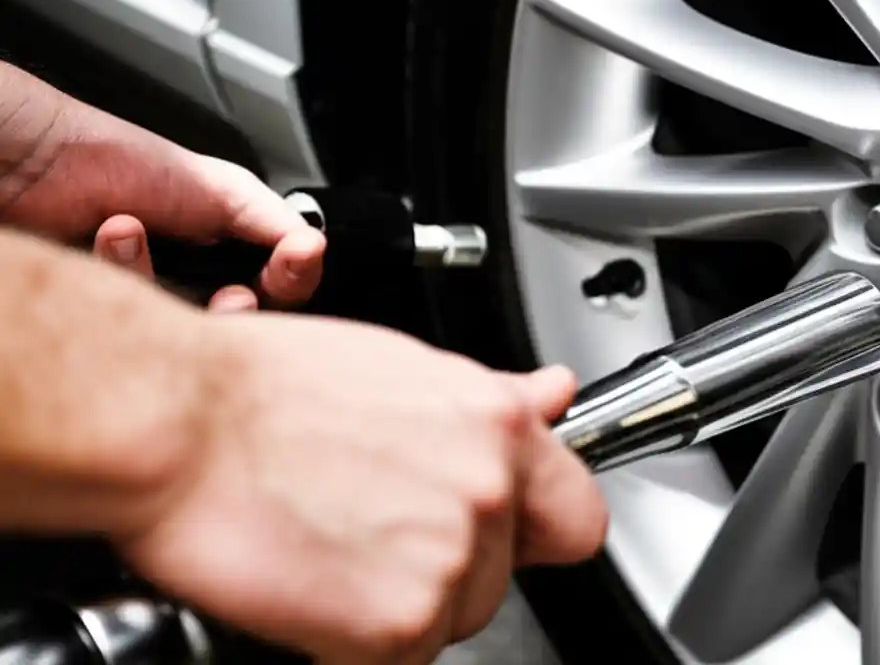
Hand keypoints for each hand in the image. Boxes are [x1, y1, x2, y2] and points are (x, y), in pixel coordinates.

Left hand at [0, 62, 324, 307]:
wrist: (30, 159)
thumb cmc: (110, 158)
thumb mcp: (218, 185)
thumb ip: (274, 218)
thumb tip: (317, 245)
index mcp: (222, 253)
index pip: (278, 292)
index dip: (291, 283)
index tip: (294, 261)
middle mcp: (186, 285)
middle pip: (240, 326)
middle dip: (241, 308)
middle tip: (233, 292)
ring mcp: (144, 307)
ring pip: (188, 334)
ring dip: (167, 281)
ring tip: (138, 231)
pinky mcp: (104, 322)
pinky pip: (133, 328)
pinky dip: (125, 273)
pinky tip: (113, 236)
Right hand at [115, 314, 606, 663]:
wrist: (178, 424)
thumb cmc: (265, 390)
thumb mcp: (401, 370)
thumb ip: (491, 402)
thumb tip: (553, 397)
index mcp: (498, 427)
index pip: (576, 515)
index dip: (535, 530)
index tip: (509, 534)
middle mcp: (488, 493)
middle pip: (502, 576)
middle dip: (448, 567)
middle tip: (374, 531)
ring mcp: (450, 562)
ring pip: (451, 619)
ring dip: (398, 604)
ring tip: (333, 547)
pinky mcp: (399, 627)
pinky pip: (398, 657)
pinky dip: (353, 640)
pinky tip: (315, 584)